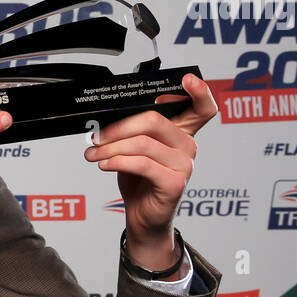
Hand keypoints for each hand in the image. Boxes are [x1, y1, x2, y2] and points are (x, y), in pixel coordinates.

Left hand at [83, 74, 217, 269]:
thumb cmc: (139, 180)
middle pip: (155, 120)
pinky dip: (117, 161)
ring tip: (93, 154)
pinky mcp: (174, 182)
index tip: (186, 79)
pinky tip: (104, 164)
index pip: (203, 108)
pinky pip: (142, 164)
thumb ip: (132, 131)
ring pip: (143, 143)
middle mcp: (188, 146)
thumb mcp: (134, 149)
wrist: (142, 216)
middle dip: (118, 127)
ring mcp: (184, 164)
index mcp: (182, 132)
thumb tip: (105, 118)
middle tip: (97, 137)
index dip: (199, 91)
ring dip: (110, 147)